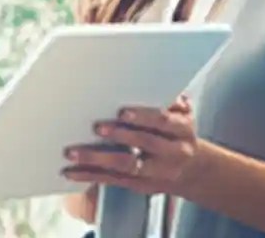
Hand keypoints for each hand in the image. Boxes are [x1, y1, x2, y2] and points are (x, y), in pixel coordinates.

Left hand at [61, 95, 198, 194]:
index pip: (163, 121)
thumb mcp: (180, 113)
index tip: (122, 112)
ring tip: (74, 152)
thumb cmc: (177, 132)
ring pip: (126, 166)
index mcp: (182, 129)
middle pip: (145, 143)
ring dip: (98, 159)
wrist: (192, 170)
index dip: (143, 116)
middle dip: (120, 135)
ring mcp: (157, 172)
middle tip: (96, 127)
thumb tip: (141, 79)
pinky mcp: (140, 185)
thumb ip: (165, 99)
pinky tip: (72, 171)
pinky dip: (90, 175)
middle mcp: (173, 152)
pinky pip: (113, 180)